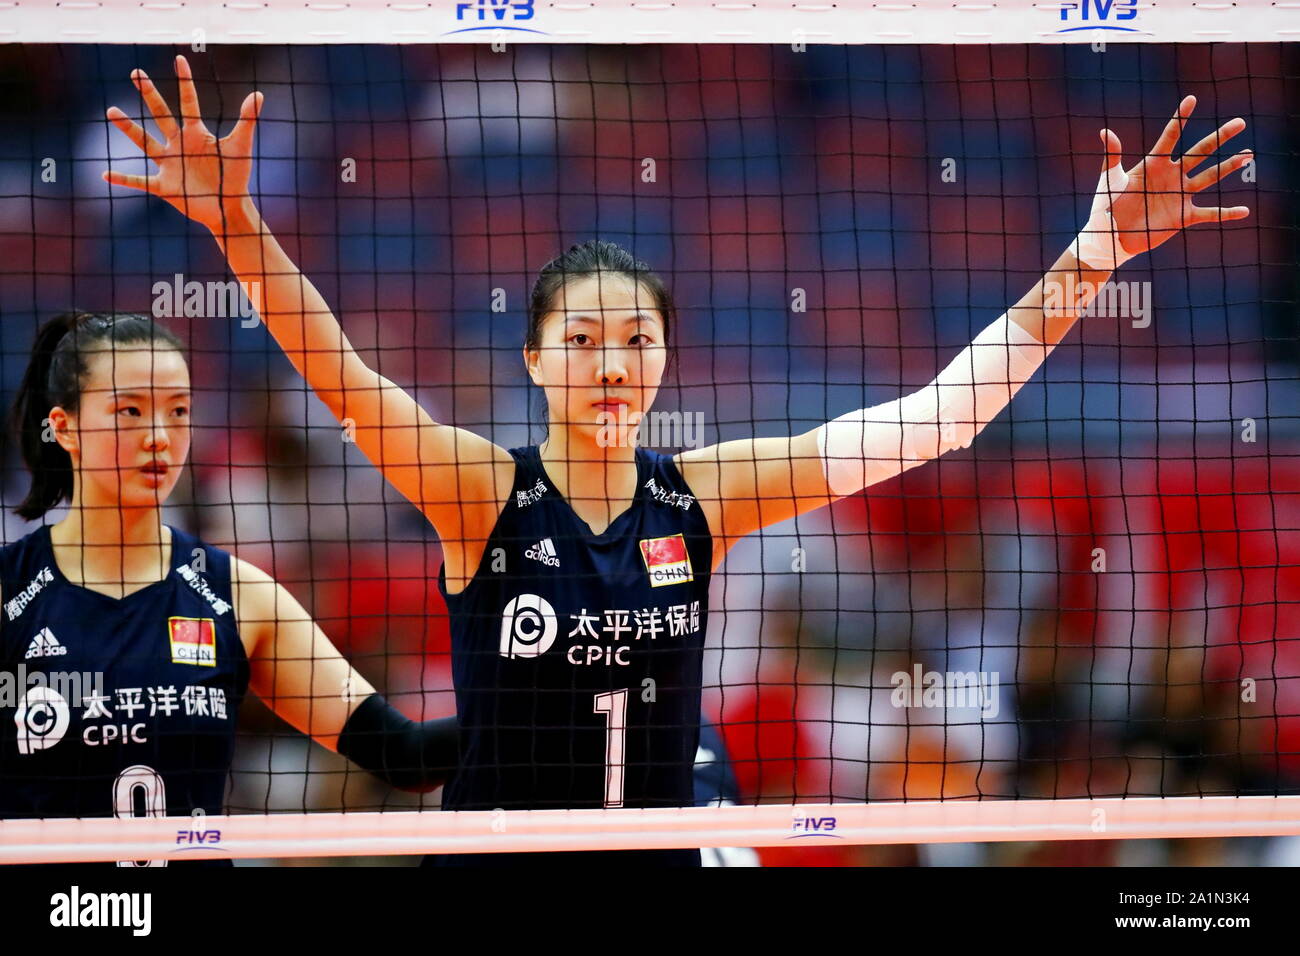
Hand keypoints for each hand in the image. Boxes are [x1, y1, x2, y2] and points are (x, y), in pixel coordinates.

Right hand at [101, 54, 262, 232]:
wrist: (229, 206)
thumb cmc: (235, 176)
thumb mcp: (240, 147)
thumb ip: (247, 121)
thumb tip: (259, 94)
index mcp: (196, 134)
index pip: (189, 102)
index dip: (185, 81)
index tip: (179, 59)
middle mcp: (178, 144)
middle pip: (161, 115)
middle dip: (149, 94)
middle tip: (136, 73)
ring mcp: (169, 164)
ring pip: (144, 142)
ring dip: (128, 128)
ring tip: (111, 111)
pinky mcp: (164, 186)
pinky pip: (139, 181)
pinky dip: (123, 179)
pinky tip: (104, 174)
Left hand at [1103, 94, 1251, 257]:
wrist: (1110, 236)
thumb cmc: (1107, 206)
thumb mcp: (1110, 180)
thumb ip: (1112, 156)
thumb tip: (1105, 131)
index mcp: (1154, 164)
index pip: (1170, 136)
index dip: (1180, 118)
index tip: (1191, 99)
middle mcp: (1172, 176)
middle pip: (1201, 152)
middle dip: (1220, 137)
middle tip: (1240, 123)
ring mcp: (1180, 195)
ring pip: (1210, 176)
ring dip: (1230, 166)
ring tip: (1248, 154)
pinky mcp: (1183, 217)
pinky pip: (1209, 213)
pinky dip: (1226, 213)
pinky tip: (1244, 210)